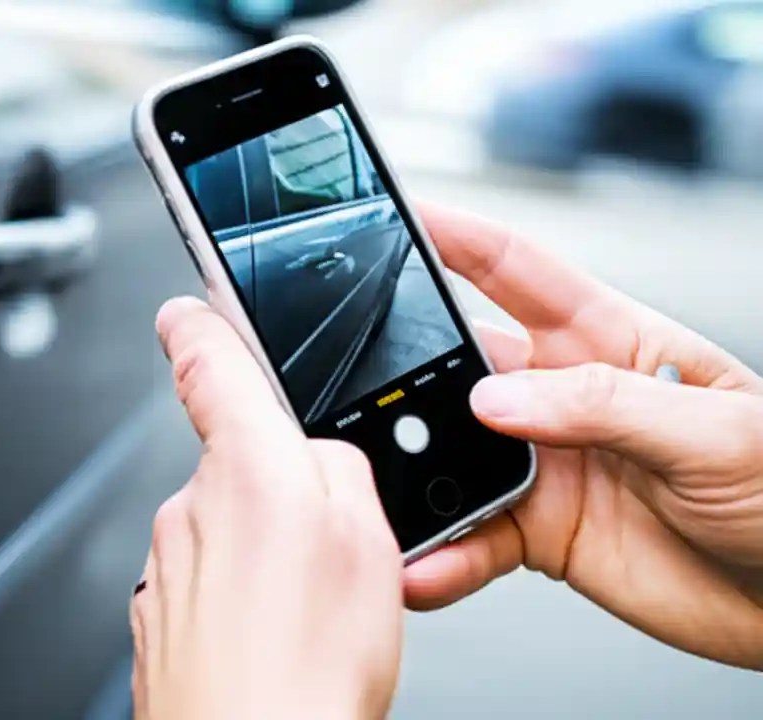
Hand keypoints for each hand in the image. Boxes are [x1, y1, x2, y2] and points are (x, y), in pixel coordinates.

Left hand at [131, 298, 402, 719]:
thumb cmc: (305, 670)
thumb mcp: (369, 542)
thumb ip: (341, 470)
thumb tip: (319, 458)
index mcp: (246, 466)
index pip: (209, 361)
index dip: (199, 323)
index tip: (187, 308)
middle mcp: (191, 506)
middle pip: (236, 463)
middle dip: (279, 491)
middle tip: (327, 550)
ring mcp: (168, 565)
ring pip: (226, 532)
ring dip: (262, 557)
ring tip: (305, 612)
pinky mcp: (158, 616)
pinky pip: (208, 586)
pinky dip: (240, 604)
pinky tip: (274, 639)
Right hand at [404, 204, 762, 669]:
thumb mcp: (718, 430)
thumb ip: (604, 406)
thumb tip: (498, 398)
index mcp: (613, 342)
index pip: (520, 273)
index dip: (457, 238)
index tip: (400, 213)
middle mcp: (566, 398)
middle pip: (463, 365)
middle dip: (409, 369)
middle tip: (369, 390)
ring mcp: (546, 465)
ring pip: (450, 455)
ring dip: (413, 474)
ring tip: (388, 493)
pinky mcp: (539, 533)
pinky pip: (472, 537)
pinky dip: (442, 554)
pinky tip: (427, 565)